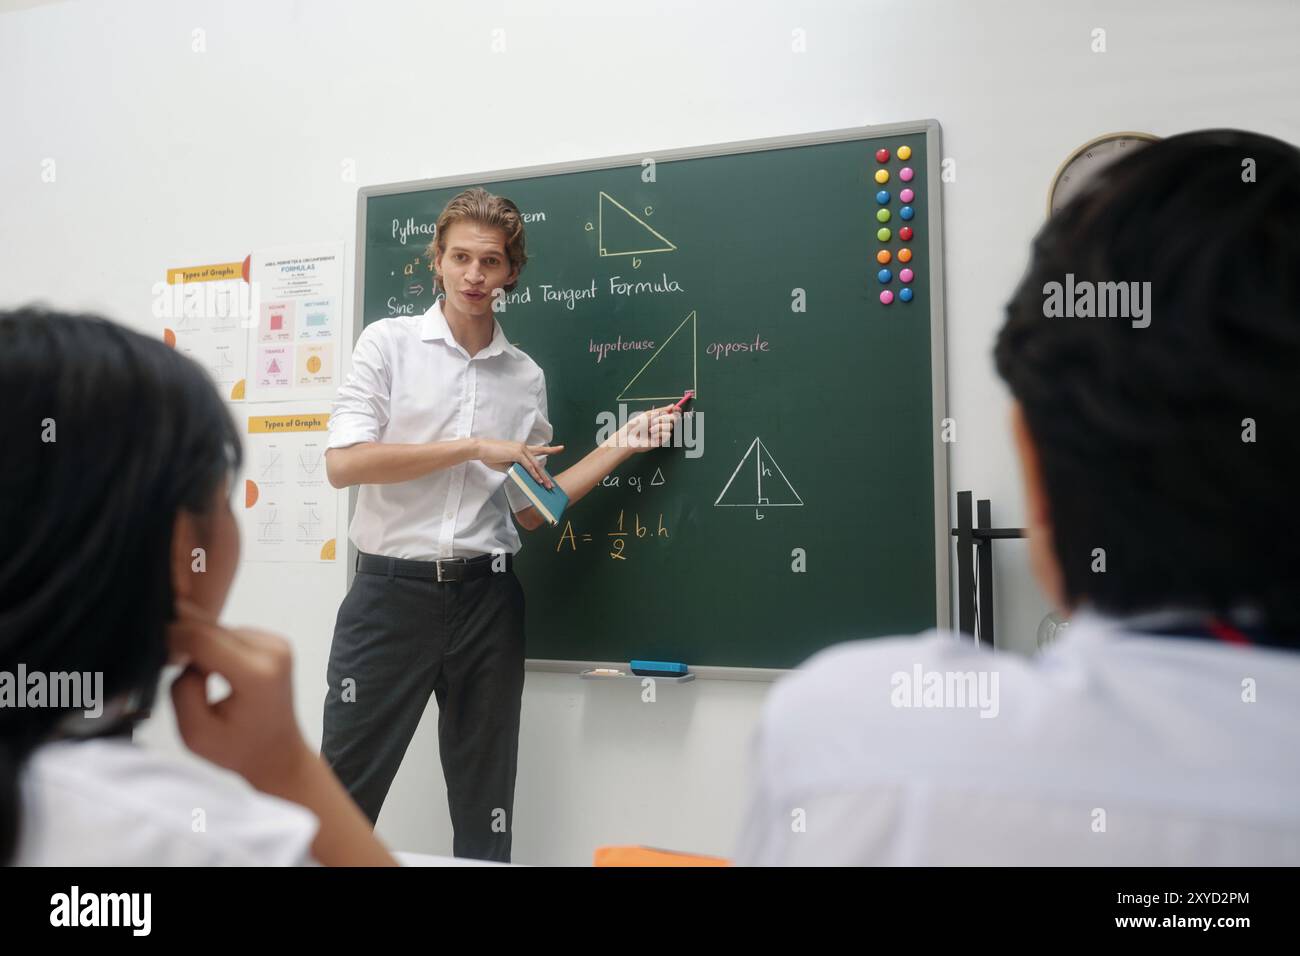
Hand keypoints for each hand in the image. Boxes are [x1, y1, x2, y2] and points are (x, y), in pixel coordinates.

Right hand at [167, 599, 311, 792]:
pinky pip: (229, 632)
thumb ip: (183, 690)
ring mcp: (276, 643)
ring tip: (189, 672)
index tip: (149, 649)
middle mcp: (272, 652)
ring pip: (217, 627)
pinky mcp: (274, 641)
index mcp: (257, 675)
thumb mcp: (195, 733)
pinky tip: (208, 668)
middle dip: (179, 637)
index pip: (202, 640)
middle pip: (209, 627)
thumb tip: (181, 654)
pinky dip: (212, 644)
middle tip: (162, 660)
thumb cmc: (237, 748)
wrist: (278, 751)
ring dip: (196, 643)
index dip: (170, 637)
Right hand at [477, 438, 564, 487]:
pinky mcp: (517, 453)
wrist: (480, 449)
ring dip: (542, 477)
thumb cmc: (491, 455)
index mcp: (521, 448)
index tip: (560, 448)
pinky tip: (538, 481)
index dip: (549, 449)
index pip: (538, 450)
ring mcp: (521, 449)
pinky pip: (528, 466)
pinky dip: (534, 474)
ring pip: (535, 465)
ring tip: (547, 486)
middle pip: (539, 460)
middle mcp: (523, 447)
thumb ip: (516, 468)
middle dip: (545, 473)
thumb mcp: (506, 464)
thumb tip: (524, 477)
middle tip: (551, 482)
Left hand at [616, 404, 679, 451]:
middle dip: (666, 418)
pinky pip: (668, 434)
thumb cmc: (635, 425)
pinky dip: (660, 434)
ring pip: (670, 426)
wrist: (630, 437)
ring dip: (660, 426)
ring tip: (650, 429)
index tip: (677, 408)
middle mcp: (660, 424)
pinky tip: (653, 436)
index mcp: (657, 417)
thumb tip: (672, 405)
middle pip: (674, 419)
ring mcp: (661, 432)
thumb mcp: (648, 414)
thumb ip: (661, 410)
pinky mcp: (661, 440)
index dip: (675, 410)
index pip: (670, 413)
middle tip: (657, 419)